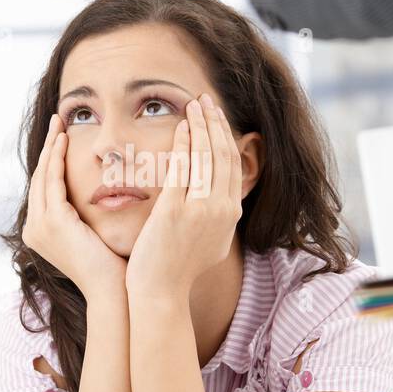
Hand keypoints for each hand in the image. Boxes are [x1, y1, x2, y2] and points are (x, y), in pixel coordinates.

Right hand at [23, 113, 127, 301]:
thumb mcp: (92, 236)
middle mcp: (33, 229)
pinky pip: (52, 180)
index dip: (51, 160)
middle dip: (48, 146)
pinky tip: (65, 141)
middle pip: (38, 177)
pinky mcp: (53, 221)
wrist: (113, 290)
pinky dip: (57, 158)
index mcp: (40, 233)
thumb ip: (85, 216)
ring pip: (42, 174)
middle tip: (58, 120)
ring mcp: (39, 225)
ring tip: (60, 123)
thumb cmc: (112, 267)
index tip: (61, 137)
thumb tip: (99, 194)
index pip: (44, 188)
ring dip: (52, 146)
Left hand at [125, 93, 241, 302]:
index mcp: (230, 214)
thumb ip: (217, 215)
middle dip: (215, 123)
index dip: (225, 135)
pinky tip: (181, 126)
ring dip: (201, 126)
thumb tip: (220, 193)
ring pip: (206, 157)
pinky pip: (182, 170)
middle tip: (205, 100)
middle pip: (222, 155)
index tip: (215, 116)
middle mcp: (221, 210)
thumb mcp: (210, 239)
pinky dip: (184, 144)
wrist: (160, 291)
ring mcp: (199, 211)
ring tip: (193, 105)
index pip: (232, 164)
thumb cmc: (178, 266)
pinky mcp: (174, 213)